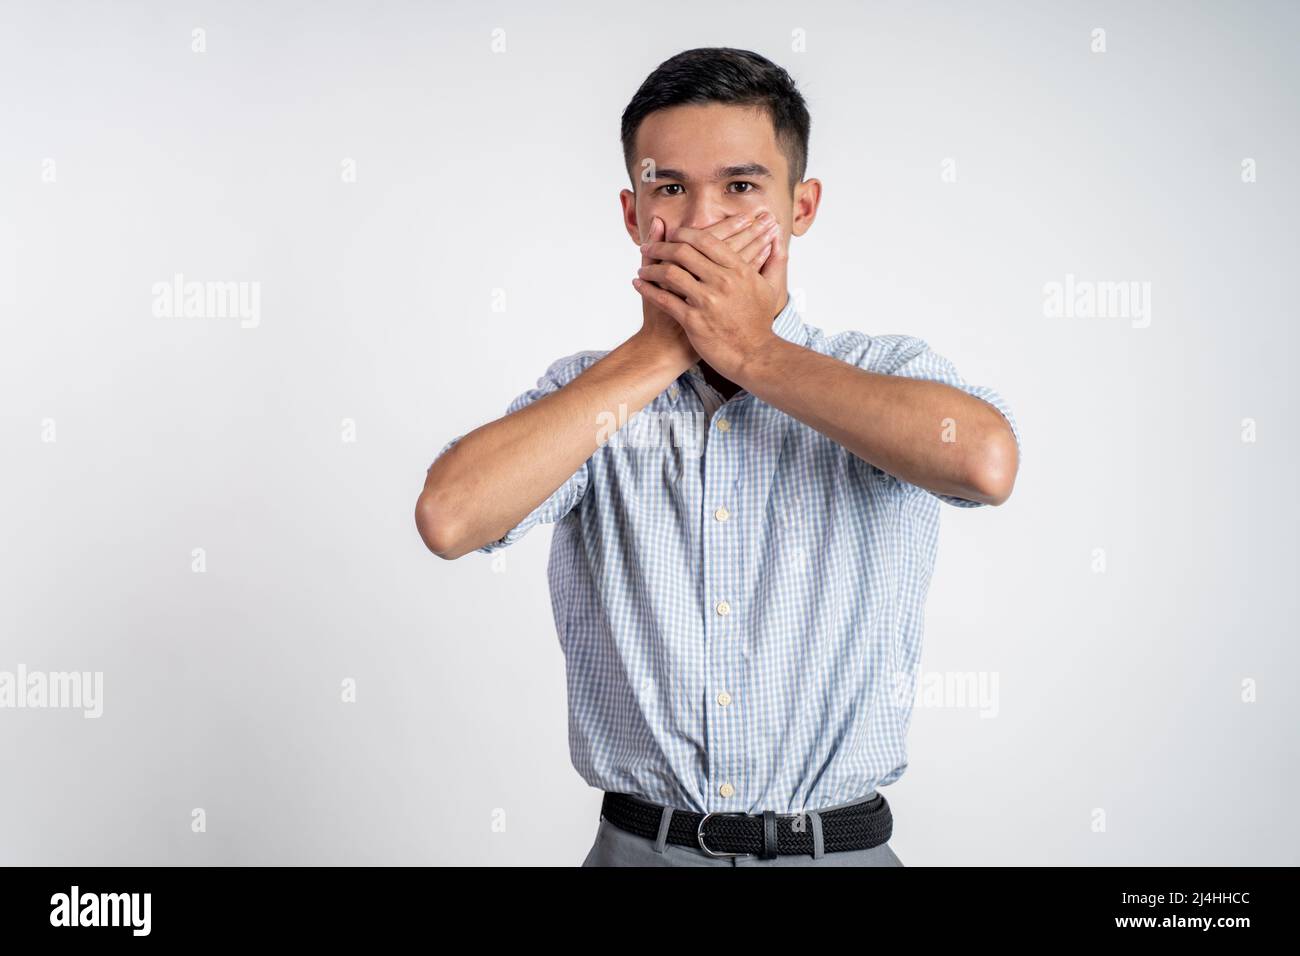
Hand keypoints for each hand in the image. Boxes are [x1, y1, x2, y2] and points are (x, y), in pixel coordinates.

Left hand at [633, 213, 787, 381]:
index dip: (683, 233)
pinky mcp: (693, 321)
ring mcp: (706, 301)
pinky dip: (647, 290)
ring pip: (669, 273)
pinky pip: (663, 299)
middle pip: (683, 252)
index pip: (705, 240)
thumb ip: (774, 261)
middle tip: (649, 248)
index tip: (671, 234)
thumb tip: (778, 239)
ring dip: (651, 268)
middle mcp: (721, 281)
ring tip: (642, 268)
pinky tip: (638, 284)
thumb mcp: (770, 288)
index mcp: (738, 269)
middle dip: (661, 247)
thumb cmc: (760, 323)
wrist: (754, 356)